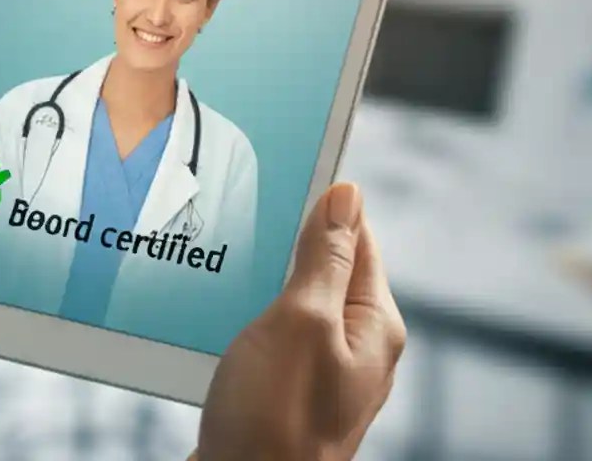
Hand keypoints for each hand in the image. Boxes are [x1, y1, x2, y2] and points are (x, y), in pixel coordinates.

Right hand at [196, 183, 405, 460]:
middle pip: (323, 268)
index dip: (323, 204)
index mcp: (374, 324)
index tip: (285, 172)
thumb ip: (324, 257)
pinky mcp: (284, 390)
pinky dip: (246, 316)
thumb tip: (346, 195)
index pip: (358, 238)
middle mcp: (356, 347)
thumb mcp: (301, 320)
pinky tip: (217, 312)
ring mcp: (320, 371)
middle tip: (242, 220)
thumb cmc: (273, 418)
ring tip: (224, 264)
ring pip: (291, 301)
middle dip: (284, 242)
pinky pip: (270, 334)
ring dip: (259, 281)